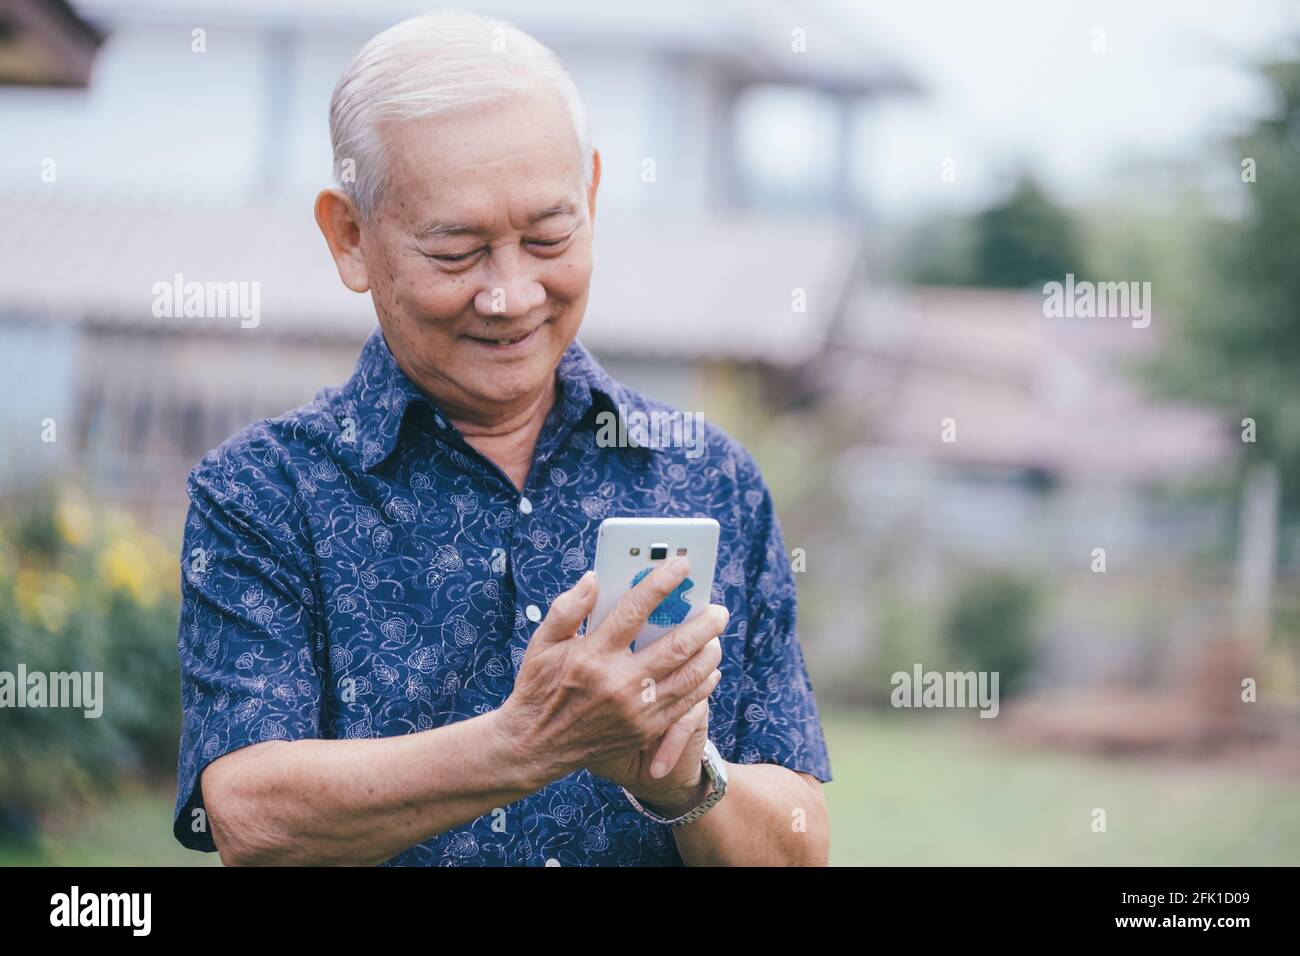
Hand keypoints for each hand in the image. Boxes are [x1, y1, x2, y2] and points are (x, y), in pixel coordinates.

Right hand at [496, 557, 725, 792]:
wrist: (537, 745)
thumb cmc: (540, 687)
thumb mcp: (543, 643)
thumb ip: (567, 608)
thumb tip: (594, 578)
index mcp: (593, 655)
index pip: (635, 610)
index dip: (661, 583)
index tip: (682, 565)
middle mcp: (618, 682)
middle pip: (676, 646)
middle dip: (703, 623)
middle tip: (718, 609)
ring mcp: (635, 710)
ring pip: (688, 676)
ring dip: (709, 652)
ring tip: (716, 636)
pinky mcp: (644, 730)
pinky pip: (685, 703)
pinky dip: (702, 683)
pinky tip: (708, 669)